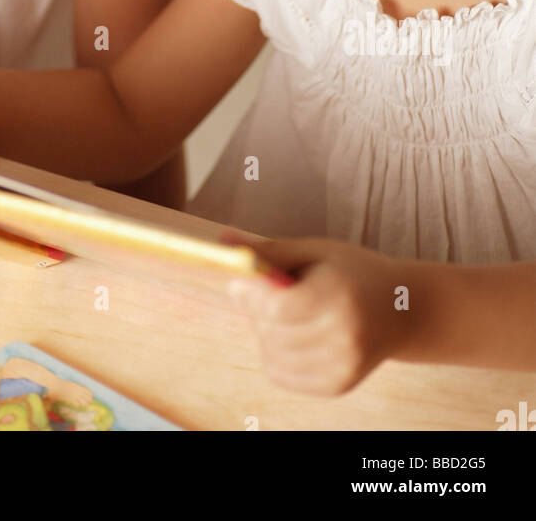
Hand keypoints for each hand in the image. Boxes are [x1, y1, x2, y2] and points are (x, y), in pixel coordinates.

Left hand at [224, 231, 410, 394]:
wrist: (403, 309)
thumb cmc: (354, 272)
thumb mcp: (315, 251)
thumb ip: (269, 250)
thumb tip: (223, 241)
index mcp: (338, 295)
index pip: (277, 307)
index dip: (251, 293)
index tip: (243, 278)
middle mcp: (344, 336)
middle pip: (272, 331)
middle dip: (258, 310)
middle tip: (267, 292)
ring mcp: (343, 366)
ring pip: (273, 355)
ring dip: (266, 333)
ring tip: (285, 313)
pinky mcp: (338, 385)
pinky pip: (283, 375)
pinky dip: (277, 354)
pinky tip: (293, 334)